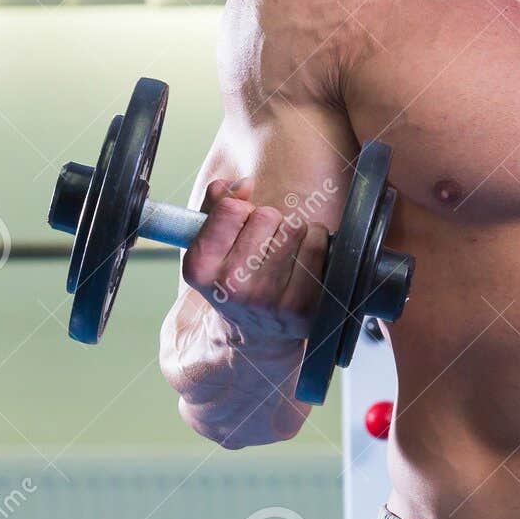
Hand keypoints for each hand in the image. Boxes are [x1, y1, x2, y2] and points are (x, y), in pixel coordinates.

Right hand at [181, 178, 329, 344]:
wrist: (253, 334)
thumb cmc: (234, 280)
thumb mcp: (210, 243)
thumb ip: (216, 203)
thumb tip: (243, 184)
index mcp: (201, 267)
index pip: (231, 208)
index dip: (242, 210)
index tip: (241, 227)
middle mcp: (232, 286)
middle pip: (267, 216)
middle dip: (270, 222)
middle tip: (265, 246)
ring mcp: (268, 300)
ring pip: (295, 228)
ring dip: (295, 233)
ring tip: (284, 255)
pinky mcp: (302, 308)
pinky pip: (318, 246)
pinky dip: (316, 245)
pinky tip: (302, 264)